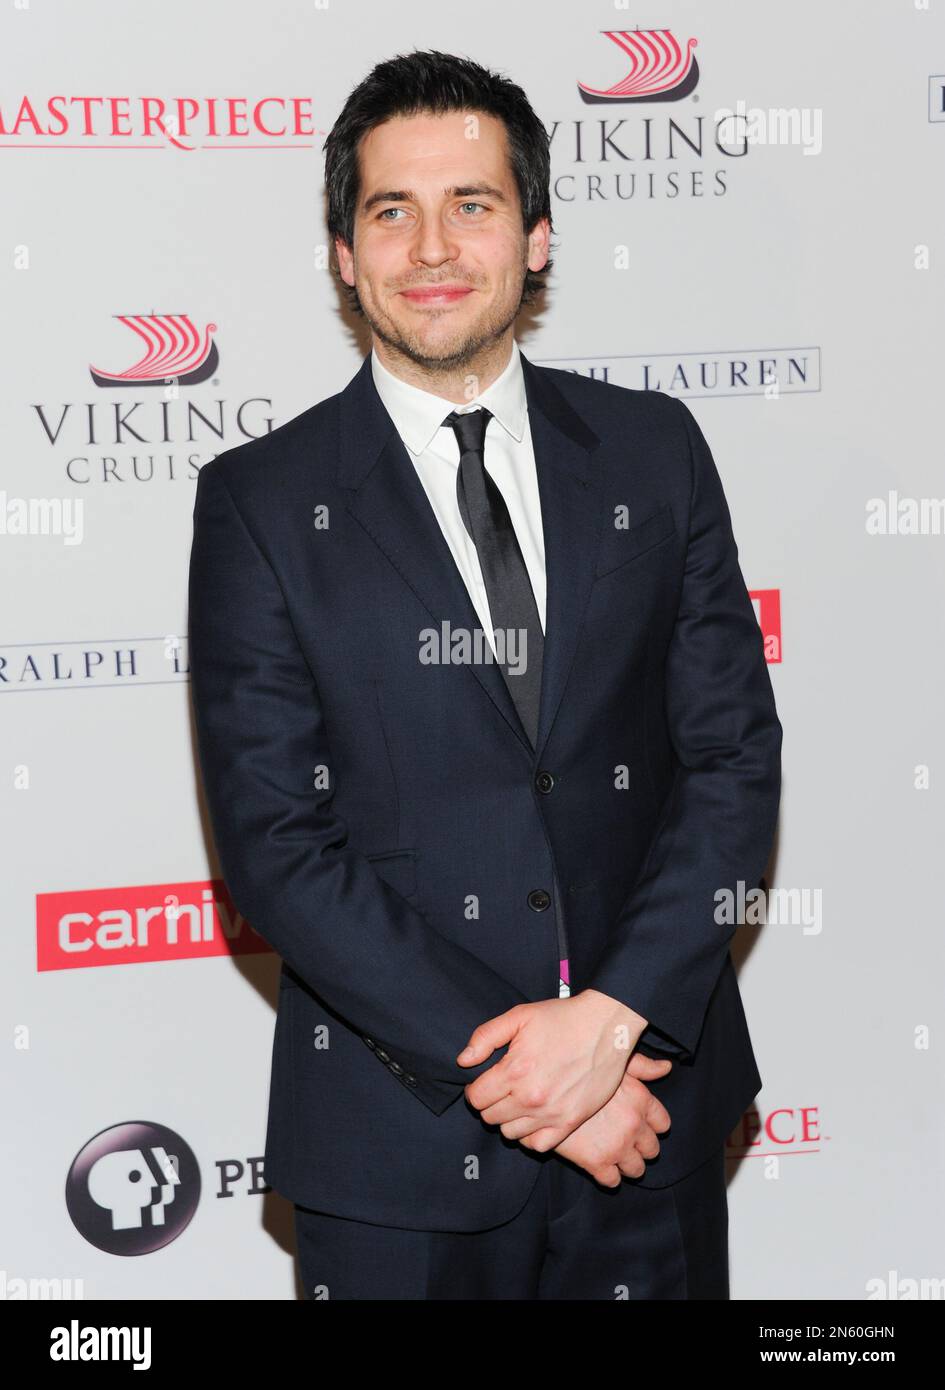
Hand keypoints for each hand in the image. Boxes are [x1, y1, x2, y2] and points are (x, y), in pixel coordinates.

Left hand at [458, 989, 648, 1150]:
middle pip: (490, 1117)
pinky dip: (530, 1135)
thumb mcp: (519, 1016)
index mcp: (515, 1071)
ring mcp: (552, 1113)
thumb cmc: (562, 1018)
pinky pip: (538, 1145)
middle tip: (502, 1088)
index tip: (485, 1081)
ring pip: (510, 1133)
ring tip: (518, 1101)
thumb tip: (463, 1061)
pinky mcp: (571, 1122)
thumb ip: (485, 1037)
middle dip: (490, 1103)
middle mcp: (531, 1097)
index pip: (476, 1098)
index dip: (475, 1088)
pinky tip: (533, 1118)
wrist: (606, 1026)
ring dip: (508, 1119)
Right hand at [553, 1053, 672, 1186]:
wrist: (543, 1091)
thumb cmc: (578, 1071)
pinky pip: (613, 1181)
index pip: (663, 1124)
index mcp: (641, 1099)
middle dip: (641, 1148)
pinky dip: (608, 1177)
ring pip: (637, 1170)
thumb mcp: (612, 1061)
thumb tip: (666, 1068)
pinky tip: (599, 1165)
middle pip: (653, 1150)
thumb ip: (643, 1066)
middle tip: (625, 1141)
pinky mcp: (597, 1163)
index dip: (652, 1126)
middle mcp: (634, 1124)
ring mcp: (618, 1146)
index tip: (641, 1126)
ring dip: (627, 1164)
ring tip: (613, 1155)